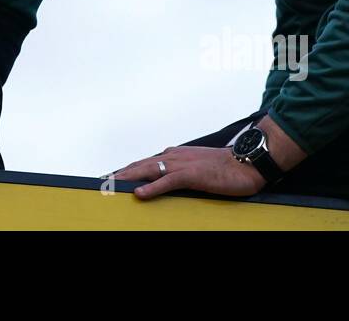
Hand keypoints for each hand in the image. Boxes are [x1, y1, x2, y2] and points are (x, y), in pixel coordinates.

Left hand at [111, 145, 266, 199]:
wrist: (246, 162)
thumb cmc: (224, 167)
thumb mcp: (196, 168)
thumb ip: (179, 172)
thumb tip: (164, 180)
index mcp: (174, 155)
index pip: (144, 163)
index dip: (127, 170)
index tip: (111, 178)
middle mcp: (173, 156)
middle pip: (140, 165)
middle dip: (120, 174)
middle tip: (102, 183)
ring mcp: (181, 165)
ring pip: (148, 170)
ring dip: (128, 178)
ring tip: (111, 186)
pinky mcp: (191, 175)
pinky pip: (167, 181)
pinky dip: (152, 187)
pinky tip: (139, 193)